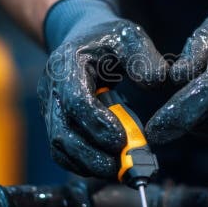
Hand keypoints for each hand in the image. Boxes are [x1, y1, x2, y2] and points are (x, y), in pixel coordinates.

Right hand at [38, 0, 166, 177]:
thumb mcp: (129, 36)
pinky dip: (86, 165)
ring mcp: (50, 110)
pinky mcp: (56, 124)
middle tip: (125, 166)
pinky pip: (65, 153)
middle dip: (93, 156)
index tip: (123, 140)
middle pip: (62, 134)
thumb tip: (157, 82)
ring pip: (61, 149)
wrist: (82, 38)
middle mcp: (51, 91)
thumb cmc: (107, 38)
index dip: (97, 124)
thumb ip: (143, 57)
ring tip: (123, 170)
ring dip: (90, 165)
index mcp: (66, 66)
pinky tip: (111, 167)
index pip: (75, 101)